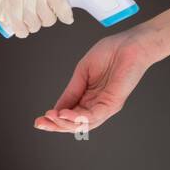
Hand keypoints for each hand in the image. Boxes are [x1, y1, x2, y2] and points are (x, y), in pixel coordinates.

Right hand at [0, 0, 72, 37]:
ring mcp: (19, 3)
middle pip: (48, 18)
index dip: (65, 14)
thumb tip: (56, 5)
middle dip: (45, 19)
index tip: (67, 18)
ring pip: (35, 26)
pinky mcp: (8, 13)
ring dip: (32, 24)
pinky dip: (22, 30)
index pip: (60, 1)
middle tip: (37, 13)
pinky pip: (22, 31)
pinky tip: (19, 23)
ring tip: (25, 15)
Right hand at [35, 30, 159, 133]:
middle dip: (56, 126)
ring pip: (84, 124)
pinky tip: (65, 114)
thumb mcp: (82, 72)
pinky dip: (78, 117)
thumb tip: (56, 109)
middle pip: (75, 123)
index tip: (38, 120)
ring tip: (50, 118)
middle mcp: (97, 105)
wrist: (130, 44)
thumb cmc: (111, 53)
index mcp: (89, 97)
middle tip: (40, 124)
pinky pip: (94, 115)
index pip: (70, 114)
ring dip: (65, 123)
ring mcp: (105, 106)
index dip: (54, 119)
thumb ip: (71, 91)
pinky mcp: (113, 103)